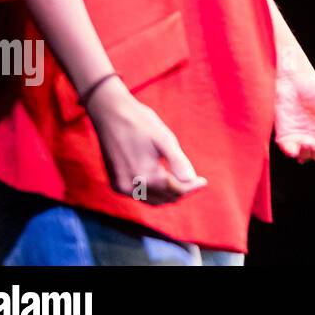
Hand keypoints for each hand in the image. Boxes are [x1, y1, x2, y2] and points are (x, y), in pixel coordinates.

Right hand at [86, 76, 208, 203]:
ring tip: (182, 182)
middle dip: (181, 191)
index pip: (175, 190)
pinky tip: (162, 181)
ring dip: (167, 194)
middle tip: (194, 181)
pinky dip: (153, 192)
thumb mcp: (164, 139)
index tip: (204, 181)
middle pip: (164, 198)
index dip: (191, 187)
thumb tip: (191, 180)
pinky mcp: (115, 183)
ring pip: (151, 200)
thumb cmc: (141, 123)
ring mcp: (120, 187)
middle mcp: (130, 187)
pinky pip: (139, 195)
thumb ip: (177, 161)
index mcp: (145, 176)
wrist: (111, 114)